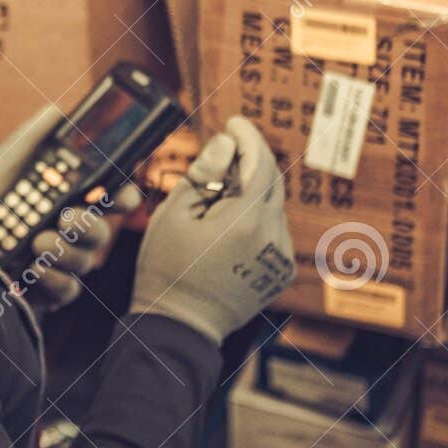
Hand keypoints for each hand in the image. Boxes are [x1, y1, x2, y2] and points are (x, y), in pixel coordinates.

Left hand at [0, 104, 140, 309]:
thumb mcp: (0, 166)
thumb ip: (32, 138)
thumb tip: (58, 111)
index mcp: (66, 200)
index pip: (109, 198)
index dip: (123, 196)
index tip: (119, 195)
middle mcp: (67, 232)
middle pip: (101, 232)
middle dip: (89, 225)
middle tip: (66, 217)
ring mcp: (58, 263)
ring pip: (86, 261)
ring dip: (66, 251)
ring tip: (37, 242)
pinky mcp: (44, 291)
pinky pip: (67, 290)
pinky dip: (54, 280)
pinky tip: (34, 270)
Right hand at [129, 116, 294, 346]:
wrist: (179, 326)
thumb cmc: (166, 270)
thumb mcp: (174, 214)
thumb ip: (203, 174)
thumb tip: (225, 145)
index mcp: (246, 221)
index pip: (260, 162)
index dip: (248, 137)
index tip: (234, 122)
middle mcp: (273, 238)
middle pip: (271, 182)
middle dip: (249, 162)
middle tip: (222, 152)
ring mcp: (280, 257)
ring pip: (272, 207)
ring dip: (250, 193)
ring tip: (214, 199)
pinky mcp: (280, 272)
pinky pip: (273, 232)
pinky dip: (254, 219)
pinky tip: (225, 228)